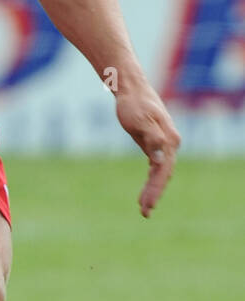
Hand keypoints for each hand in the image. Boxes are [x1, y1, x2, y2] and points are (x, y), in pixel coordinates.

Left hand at [114, 81, 180, 217]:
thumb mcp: (139, 121)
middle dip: (154, 194)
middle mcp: (170, 143)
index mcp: (169, 140)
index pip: (163, 171)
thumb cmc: (133, 104)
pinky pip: (156, 165)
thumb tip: (158, 159)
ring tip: (143, 206)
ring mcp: (164, 143)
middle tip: (144, 212)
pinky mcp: (155, 142)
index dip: (156, 190)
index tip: (147, 205)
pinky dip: (152, 178)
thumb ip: (151, 139)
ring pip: (160, 171)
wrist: (131, 88)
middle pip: (163, 174)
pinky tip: (148, 188)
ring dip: (153, 189)